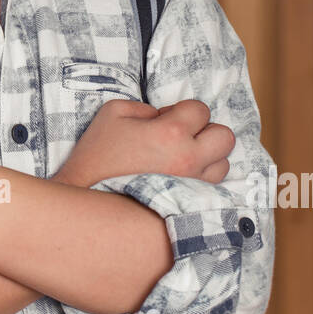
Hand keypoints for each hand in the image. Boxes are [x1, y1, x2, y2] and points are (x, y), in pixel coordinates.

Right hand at [52, 98, 235, 187]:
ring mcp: (192, 185)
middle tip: (182, 137)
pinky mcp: (189, 205)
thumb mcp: (113, 113)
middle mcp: (189, 159)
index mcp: (171, 132)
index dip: (183, 111)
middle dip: (206, 131)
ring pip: (223, 164)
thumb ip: (146, 108)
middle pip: (225, 137)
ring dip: (207, 157)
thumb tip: (164, 117)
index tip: (166, 120)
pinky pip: (213, 187)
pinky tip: (179, 178)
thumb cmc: (97, 156)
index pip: (201, 110)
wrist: (88, 201)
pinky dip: (202, 178)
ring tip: (181, 159)